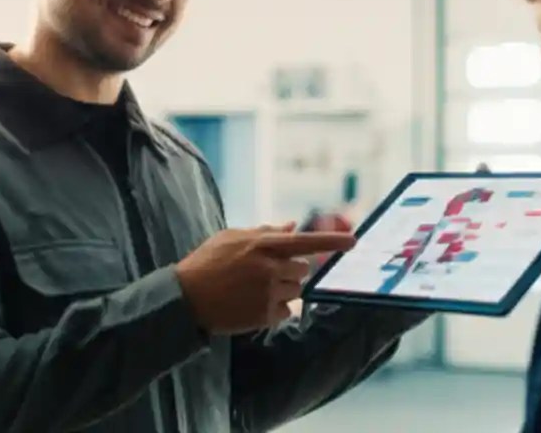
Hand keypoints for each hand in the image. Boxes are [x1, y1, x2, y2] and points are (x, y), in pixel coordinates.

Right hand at [175, 223, 355, 333]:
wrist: (185, 298)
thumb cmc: (207, 263)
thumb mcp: (231, 238)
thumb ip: (264, 231)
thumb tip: (292, 225)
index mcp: (261, 245)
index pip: (304, 241)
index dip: (332, 243)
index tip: (354, 242)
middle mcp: (269, 268)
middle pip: (301, 269)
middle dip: (288, 270)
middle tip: (262, 273)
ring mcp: (268, 293)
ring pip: (296, 291)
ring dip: (282, 290)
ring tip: (253, 289)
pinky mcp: (264, 315)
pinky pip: (285, 311)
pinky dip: (274, 309)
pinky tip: (251, 304)